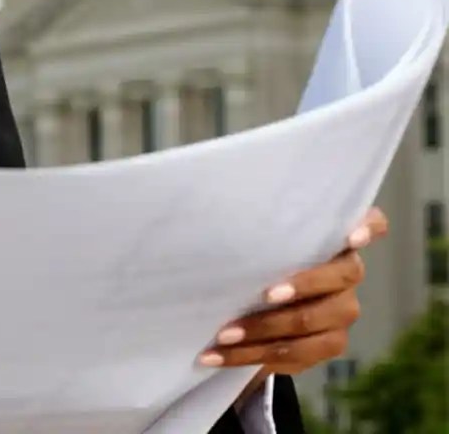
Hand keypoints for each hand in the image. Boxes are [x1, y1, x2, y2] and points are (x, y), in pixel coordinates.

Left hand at [201, 208, 388, 380]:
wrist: (253, 310)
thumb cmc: (253, 263)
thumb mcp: (253, 246)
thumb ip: (255, 236)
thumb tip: (209, 226)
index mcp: (333, 239)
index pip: (371, 224)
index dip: (366, 228)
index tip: (352, 237)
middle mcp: (346, 273)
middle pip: (341, 275)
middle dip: (302, 285)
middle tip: (265, 294)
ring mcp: (342, 310)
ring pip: (311, 320)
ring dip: (263, 328)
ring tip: (223, 335)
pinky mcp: (329, 343)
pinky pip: (294, 353)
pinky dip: (249, 355)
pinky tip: (217, 356)